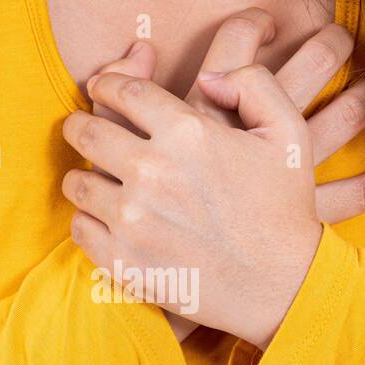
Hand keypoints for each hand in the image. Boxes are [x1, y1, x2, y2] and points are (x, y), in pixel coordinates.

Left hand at [80, 9, 364, 342]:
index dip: (105, 84)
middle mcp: (152, 172)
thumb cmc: (284, 207)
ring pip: (76, 181)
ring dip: (84, 174)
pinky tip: (107, 218)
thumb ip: (252, 83)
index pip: (119, 90)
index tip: (102, 90)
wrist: (282, 286)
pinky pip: (79, 226)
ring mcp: (132, 219)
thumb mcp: (288, 132)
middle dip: (80, 125)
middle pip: (85, 131)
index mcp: (186, 133)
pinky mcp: (122, 260)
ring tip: (99, 178)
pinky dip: (88, 219)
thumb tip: (206, 78)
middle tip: (84, 130)